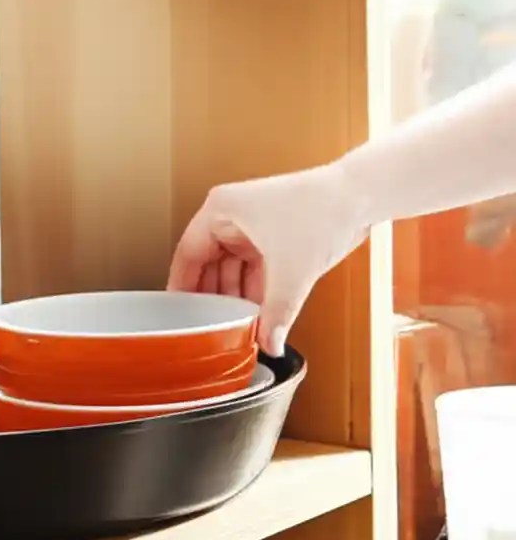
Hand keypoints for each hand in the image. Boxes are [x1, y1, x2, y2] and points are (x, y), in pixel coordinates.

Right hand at [167, 164, 369, 355]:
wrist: (361, 196)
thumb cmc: (323, 211)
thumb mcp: (292, 272)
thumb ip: (277, 314)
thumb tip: (269, 344)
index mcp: (220, 210)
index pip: (187, 255)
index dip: (182, 288)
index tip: (179, 314)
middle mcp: (231, 215)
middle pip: (209, 265)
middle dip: (215, 297)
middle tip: (211, 327)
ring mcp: (251, 224)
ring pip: (232, 269)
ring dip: (237, 296)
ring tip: (236, 325)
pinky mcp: (271, 233)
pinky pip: (253, 267)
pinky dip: (255, 289)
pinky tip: (257, 313)